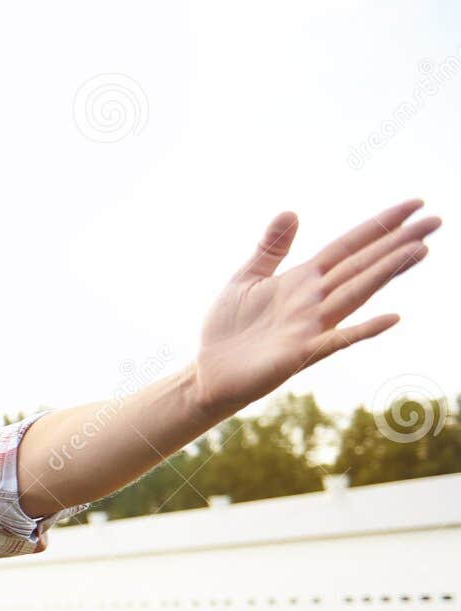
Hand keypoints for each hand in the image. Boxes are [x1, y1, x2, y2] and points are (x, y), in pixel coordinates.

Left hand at [194, 198, 438, 415]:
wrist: (209, 371)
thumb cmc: (227, 328)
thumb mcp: (246, 278)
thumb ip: (271, 247)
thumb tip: (291, 210)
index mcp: (302, 279)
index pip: (349, 246)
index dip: (380, 226)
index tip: (414, 205)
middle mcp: (313, 300)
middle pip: (362, 264)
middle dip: (397, 242)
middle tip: (436, 220)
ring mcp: (310, 326)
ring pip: (357, 292)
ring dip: (387, 272)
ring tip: (421, 250)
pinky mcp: (300, 353)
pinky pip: (338, 339)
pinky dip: (364, 329)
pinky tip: (392, 318)